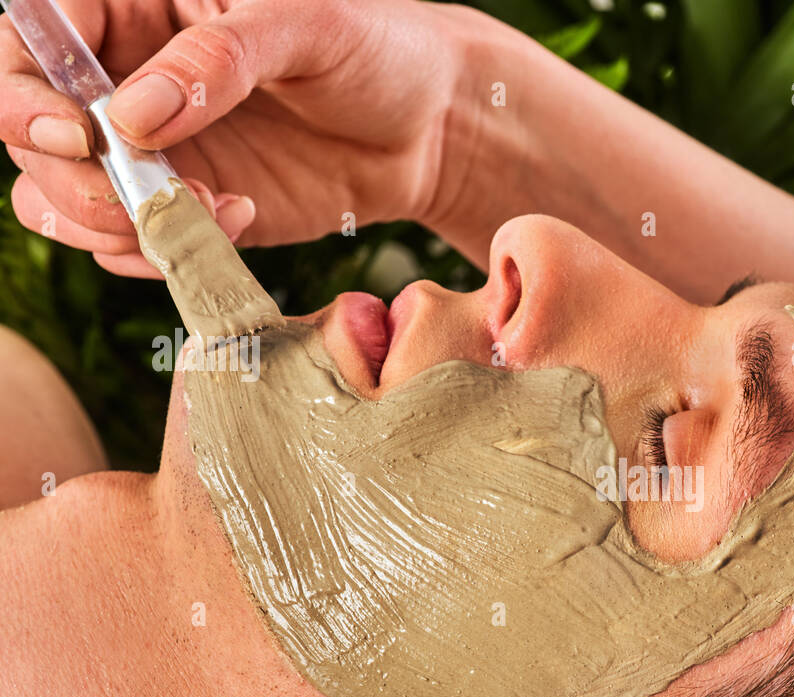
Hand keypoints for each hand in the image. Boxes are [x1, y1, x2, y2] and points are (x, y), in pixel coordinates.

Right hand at [1, 0, 495, 276]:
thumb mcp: (304, 24)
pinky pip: (135, 243)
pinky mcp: (189, 210)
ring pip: (65, 198)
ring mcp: (151, 152)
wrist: (429, 125)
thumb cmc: (373, 46)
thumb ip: (217, 58)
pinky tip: (234, 222)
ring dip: (112, 225)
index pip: (30, 43)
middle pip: (31, 133)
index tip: (81, 132)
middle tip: (143, 203)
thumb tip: (130, 118)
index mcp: (131, 6)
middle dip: (71, 178)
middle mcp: (122, 80)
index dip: (26, 92)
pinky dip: (162, 252)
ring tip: (207, 212)